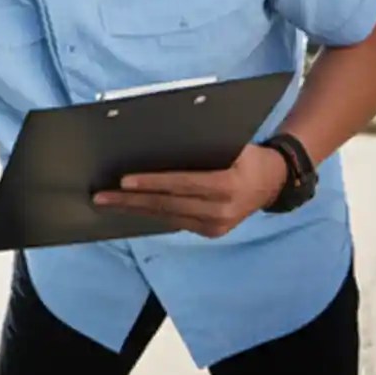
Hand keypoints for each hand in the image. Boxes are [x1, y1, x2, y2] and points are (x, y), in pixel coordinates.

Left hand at [92, 144, 287, 237]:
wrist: (274, 183)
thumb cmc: (248, 156)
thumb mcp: (232, 146)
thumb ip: (201, 148)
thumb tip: (158, 143)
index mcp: (227, 185)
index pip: (181, 183)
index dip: (151, 182)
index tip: (124, 181)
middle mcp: (221, 209)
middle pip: (167, 204)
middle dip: (131, 200)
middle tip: (102, 196)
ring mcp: (216, 225)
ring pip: (167, 215)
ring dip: (134, 209)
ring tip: (108, 203)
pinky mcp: (211, 231)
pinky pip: (175, 222)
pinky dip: (151, 213)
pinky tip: (130, 209)